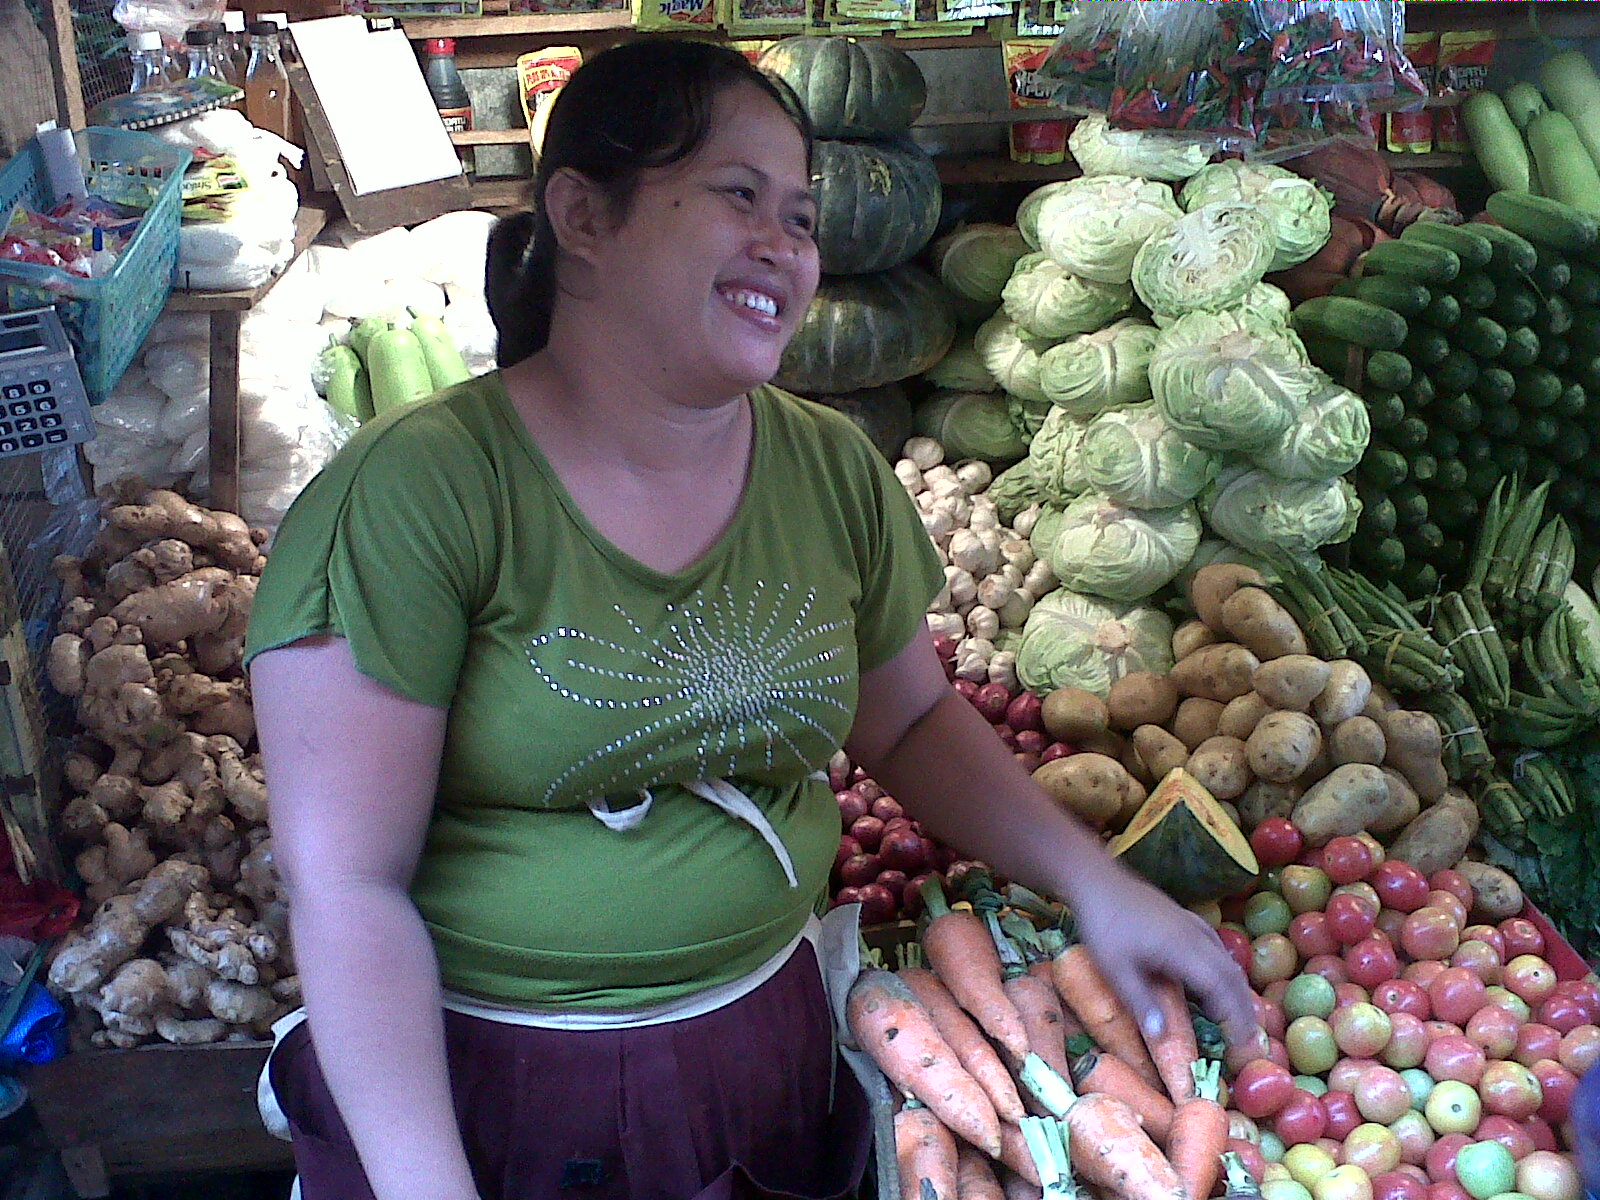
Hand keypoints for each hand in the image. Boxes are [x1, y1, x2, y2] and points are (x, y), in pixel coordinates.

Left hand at [1065, 856, 1259, 1051]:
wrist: (1098, 881)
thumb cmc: (1104, 925)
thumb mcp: (1115, 968)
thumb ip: (1139, 1002)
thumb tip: (1161, 1036)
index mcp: (1182, 951)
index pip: (1220, 988)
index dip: (1235, 1016)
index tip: (1244, 1043)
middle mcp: (1195, 937)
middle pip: (1231, 975)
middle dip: (1244, 1008)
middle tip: (1249, 1038)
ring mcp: (1192, 925)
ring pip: (1226, 959)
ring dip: (1237, 989)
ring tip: (1241, 1016)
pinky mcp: (1185, 918)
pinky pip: (1216, 945)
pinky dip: (1226, 968)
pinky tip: (1221, 977)